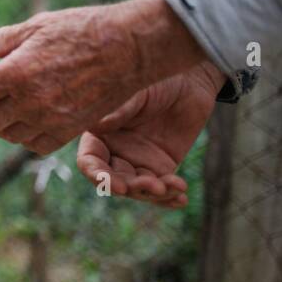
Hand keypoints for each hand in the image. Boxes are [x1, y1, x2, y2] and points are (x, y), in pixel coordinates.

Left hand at [0, 0, 208, 154]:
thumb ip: (1, 40)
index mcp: (14, 73)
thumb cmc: (81, 30)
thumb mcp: (36, 27)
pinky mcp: (71, 129)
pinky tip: (24, 128)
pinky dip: (25, 140)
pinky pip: (37, 145)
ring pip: (10, 135)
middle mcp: (28, 101)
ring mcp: (50, 118)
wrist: (128, 48)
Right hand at [75, 61, 222, 207]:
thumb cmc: (158, 81)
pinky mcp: (162, 167)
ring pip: (139, 189)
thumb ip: (118, 109)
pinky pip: (162, 188)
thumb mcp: (137, 92)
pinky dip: (169, 198)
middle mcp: (115, 151)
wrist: (192, 81)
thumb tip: (97, 125)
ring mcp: (138, 161)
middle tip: (153, 186)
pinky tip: (181, 200)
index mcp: (100, 134)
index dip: (98, 176)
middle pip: (114, 180)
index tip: (118, 185)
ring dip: (154, 193)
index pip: (89, 161)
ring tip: (175, 186)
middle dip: (132, 187)